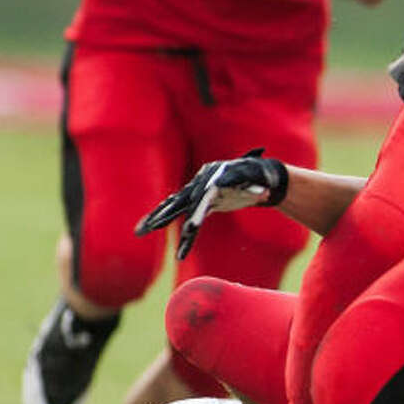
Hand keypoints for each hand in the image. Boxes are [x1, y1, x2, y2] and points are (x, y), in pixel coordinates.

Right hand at [136, 149, 287, 260]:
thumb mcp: (258, 182)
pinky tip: (144, 227)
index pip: (204, 200)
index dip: (198, 213)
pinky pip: (175, 209)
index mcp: (215, 180)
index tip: (192, 227)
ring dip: (156, 218)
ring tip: (140, 231)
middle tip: (152, 228)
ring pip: (173, 207)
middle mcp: (201, 185)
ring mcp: (195, 192)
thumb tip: (264, 194)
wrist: (252, 171)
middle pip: (181, 203)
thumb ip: (257, 189)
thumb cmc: (256, 177)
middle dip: (166, 216)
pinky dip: (160, 217)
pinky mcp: (196, 200)